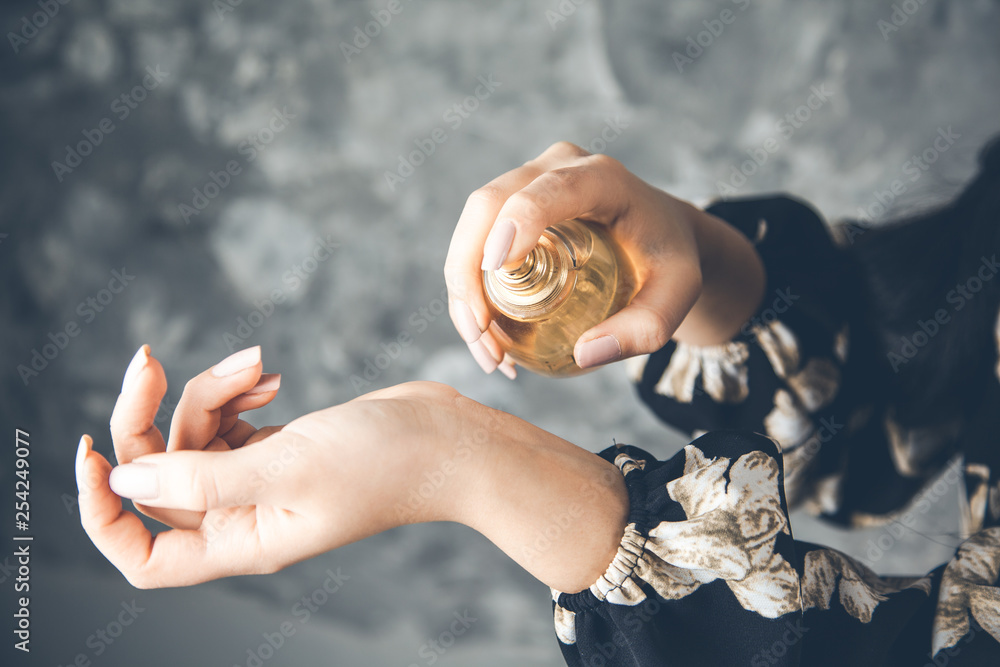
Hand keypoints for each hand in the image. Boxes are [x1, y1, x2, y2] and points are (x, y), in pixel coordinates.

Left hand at [76, 346, 481, 587]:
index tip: (88, 454)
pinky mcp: (278, 446)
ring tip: (256, 366)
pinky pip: (228, 416)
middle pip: (159, 473)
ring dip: (211, 389)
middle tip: (150, 359)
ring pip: (196, 433)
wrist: (447, 440)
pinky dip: (238, 389)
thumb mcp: (288, 466)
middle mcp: (241, 514)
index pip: (142, 554)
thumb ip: (203, 476)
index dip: (102, 512)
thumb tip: (126, 479)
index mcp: (240, 540)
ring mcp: (259, 478)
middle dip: (150, 414)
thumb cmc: (385, 464)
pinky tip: (269, 373)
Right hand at [444, 141, 764, 373]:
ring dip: (462, 288)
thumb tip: (584, 354)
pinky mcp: (510, 201)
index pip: (549, 189)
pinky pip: (474, 238)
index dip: (517, 221)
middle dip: (469, 273)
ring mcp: (528, 180)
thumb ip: (647, 327)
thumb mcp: (679, 294)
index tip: (497, 269)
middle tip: (482, 336)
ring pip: (472, 224)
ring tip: (486, 350)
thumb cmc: (669, 258)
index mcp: (602, 177)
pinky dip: (468, 288)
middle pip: (489, 205)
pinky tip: (484, 335)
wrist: (662, 232)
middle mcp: (557, 167)